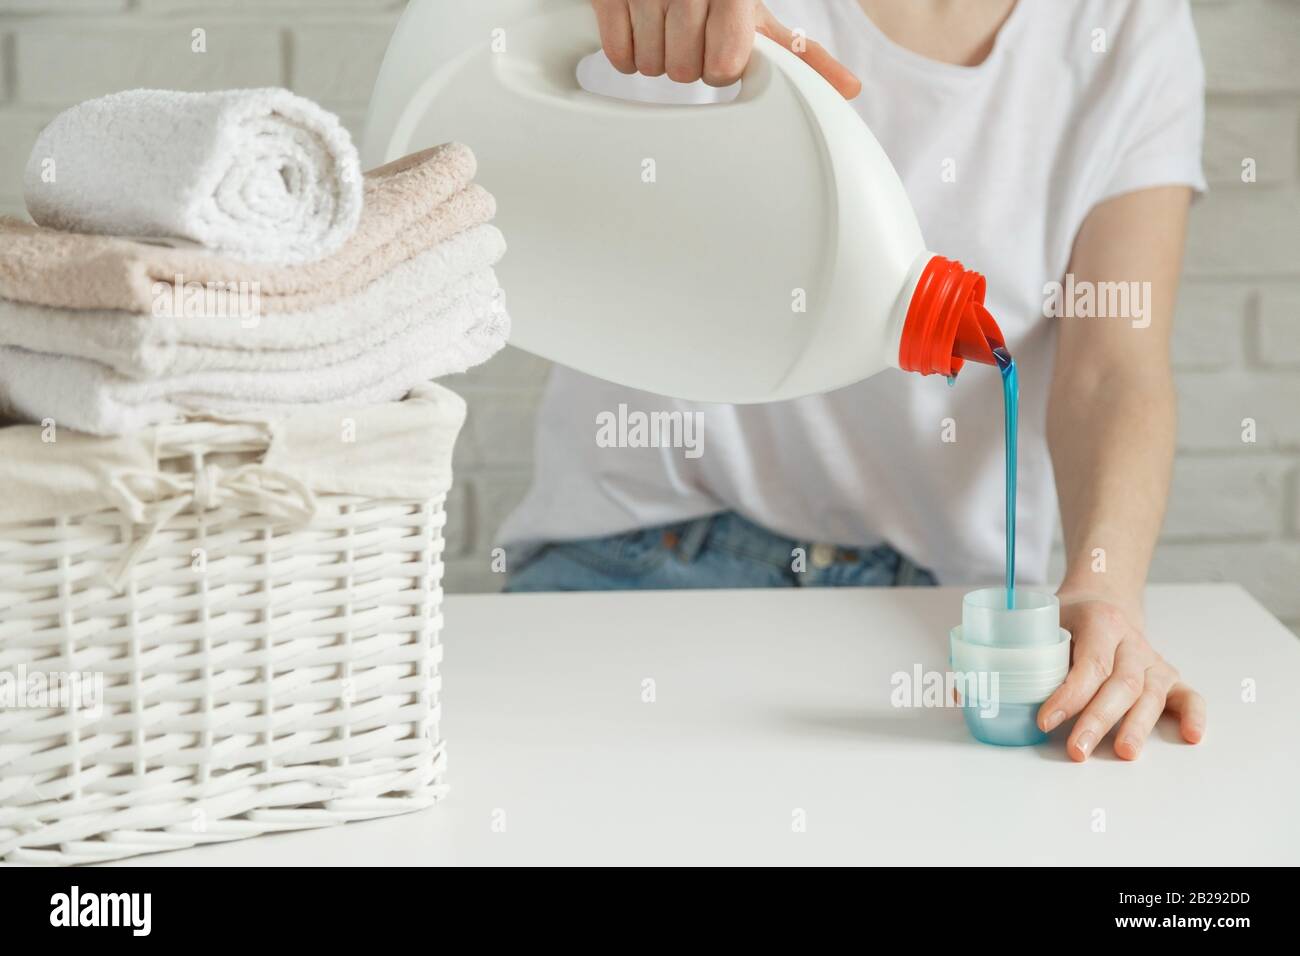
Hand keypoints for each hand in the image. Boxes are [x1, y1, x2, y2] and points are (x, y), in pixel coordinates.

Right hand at [591, 0, 861, 97]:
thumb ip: (803, 55)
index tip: (720, 47)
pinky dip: (628, 54)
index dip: (720, 66)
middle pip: (683, 73)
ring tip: (666, 29)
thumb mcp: (757, 15)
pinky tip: (641, 28)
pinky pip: (619, 56)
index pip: (722, 67)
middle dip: (686, 63)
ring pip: (651, 67)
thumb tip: (849, 91)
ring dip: (658, 59)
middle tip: (690, 36)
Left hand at [1038, 592, 1205, 760]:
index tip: (1045, 720)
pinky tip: (1191, 736)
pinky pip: (1188, 695)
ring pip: (1151, 695)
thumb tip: (1004, 688)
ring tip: (1124, 753)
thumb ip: (1034, 649)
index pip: (1090, 664)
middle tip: (1078, 749)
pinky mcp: (1168, 677)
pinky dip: (1193, 715)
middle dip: (1098, 720)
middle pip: (1121, 684)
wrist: (1103, 600)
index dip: (1069, 695)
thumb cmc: (1069, 618)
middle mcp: (1133, 641)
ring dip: (1137, 726)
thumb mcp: (1048, 620)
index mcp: (1103, 621)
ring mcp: (1153, 660)